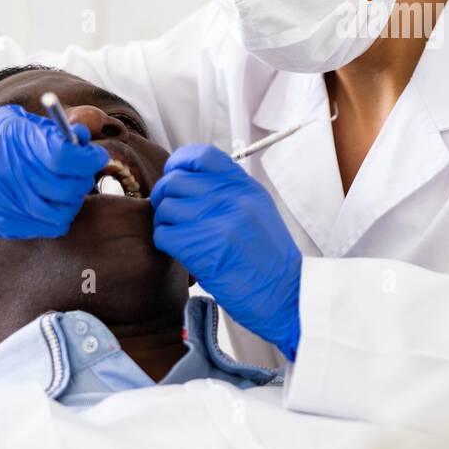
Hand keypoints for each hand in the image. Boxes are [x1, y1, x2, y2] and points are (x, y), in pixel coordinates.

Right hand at [0, 104, 109, 238]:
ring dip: (72, 199)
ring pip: (61, 212)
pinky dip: (57, 215)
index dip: (88, 158)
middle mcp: (7, 177)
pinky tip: (51, 201)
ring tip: (66, 186)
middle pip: (67, 187)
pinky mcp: (2, 224)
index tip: (94, 155)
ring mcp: (3, 204)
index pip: (65, 157)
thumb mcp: (18, 122)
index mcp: (12, 145)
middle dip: (83, 177)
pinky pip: (46, 227)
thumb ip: (54, 132)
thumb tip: (84, 139)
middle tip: (83, 169)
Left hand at [150, 144, 301, 360]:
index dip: (180, 163)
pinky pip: (163, 234)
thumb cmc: (269, 257)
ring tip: (179, 235)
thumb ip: (228, 191)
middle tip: (170, 213)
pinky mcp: (202, 248)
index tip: (176, 175)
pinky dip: (165, 243)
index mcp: (244, 186)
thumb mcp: (257, 209)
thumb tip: (189, 180)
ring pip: (165, 207)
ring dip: (164, 222)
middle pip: (175, 181)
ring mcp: (217, 221)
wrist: (285, 293)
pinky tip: (180, 251)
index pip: (202, 155)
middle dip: (164, 196)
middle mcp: (231, 197)